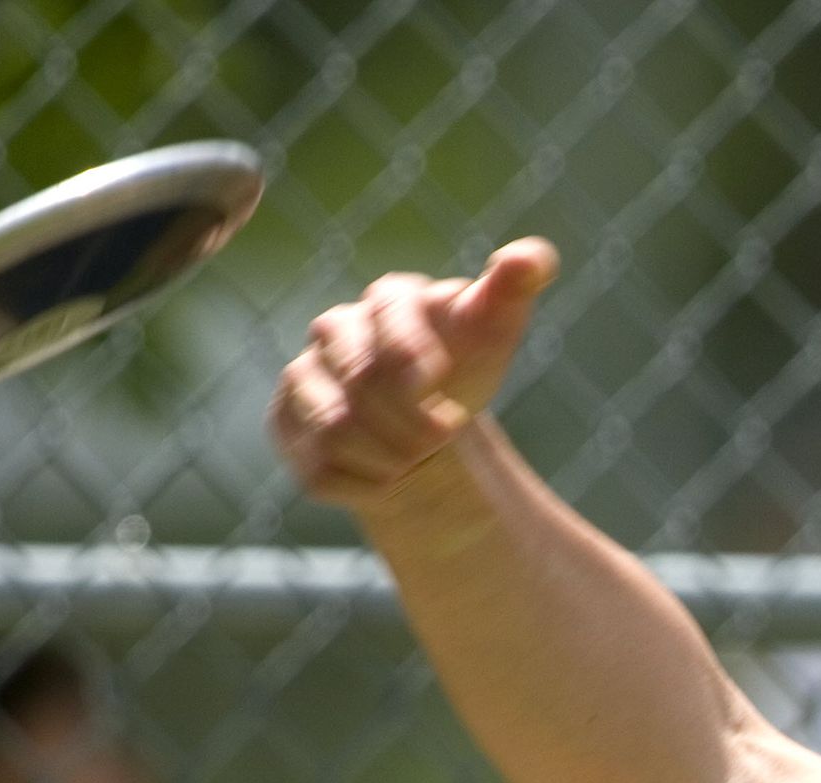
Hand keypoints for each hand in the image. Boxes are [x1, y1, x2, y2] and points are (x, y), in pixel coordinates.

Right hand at [267, 238, 558, 508]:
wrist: (427, 426)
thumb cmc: (463, 370)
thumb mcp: (494, 332)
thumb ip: (512, 290)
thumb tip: (533, 258)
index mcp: (387, 301)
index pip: (393, 333)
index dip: (421, 375)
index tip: (448, 405)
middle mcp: (335, 329)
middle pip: (362, 386)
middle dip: (413, 427)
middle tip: (439, 438)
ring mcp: (304, 375)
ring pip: (335, 432)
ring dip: (389, 459)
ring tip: (412, 458)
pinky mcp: (287, 424)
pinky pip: (317, 470)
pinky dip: (363, 486)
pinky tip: (383, 475)